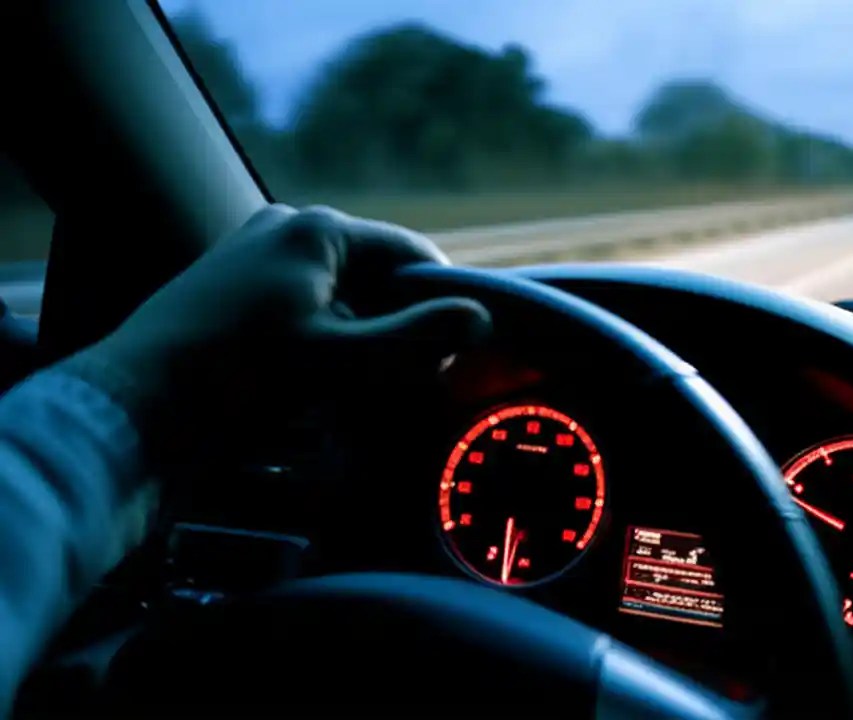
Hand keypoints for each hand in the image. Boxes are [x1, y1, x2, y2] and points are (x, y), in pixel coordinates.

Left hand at [61, 205, 490, 431]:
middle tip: (414, 376)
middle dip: (400, 322)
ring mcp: (257, 253)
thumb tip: (480, 318)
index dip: (446, 297)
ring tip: (366, 384)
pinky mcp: (236, 285)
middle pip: (377, 272)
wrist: (136, 404)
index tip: (464, 344)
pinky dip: (327, 335)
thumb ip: (416, 338)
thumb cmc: (240, 377)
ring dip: (364, 334)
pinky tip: (323, 379)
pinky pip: (307, 303)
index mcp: (318, 230)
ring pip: (342, 291)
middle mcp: (288, 227)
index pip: (412, 252)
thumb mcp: (340, 361)